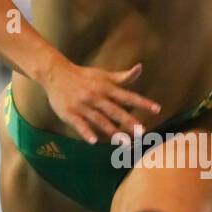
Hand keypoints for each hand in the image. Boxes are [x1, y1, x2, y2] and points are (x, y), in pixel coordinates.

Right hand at [41, 57, 161, 143]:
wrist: (55, 73)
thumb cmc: (83, 76)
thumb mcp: (103, 75)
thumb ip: (122, 77)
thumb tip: (139, 68)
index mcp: (106, 87)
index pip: (128, 96)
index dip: (142, 103)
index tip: (157, 109)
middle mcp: (96, 96)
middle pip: (115, 110)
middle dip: (129, 121)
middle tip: (142, 132)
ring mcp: (83, 105)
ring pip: (99, 120)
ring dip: (112, 131)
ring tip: (124, 142)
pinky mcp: (70, 113)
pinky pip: (79, 124)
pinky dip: (86, 132)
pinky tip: (94, 141)